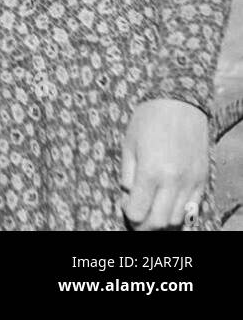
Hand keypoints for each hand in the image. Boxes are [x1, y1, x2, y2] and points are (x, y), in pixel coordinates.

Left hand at [120, 99, 208, 229]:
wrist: (179, 103)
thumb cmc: (148, 119)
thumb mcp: (128, 144)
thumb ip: (127, 174)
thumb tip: (128, 196)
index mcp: (150, 172)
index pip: (138, 211)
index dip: (129, 214)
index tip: (126, 208)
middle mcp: (173, 181)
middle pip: (158, 221)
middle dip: (144, 225)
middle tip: (137, 219)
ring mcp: (190, 182)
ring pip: (177, 219)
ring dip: (162, 221)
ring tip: (152, 212)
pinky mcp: (202, 180)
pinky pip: (193, 208)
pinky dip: (180, 213)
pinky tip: (169, 205)